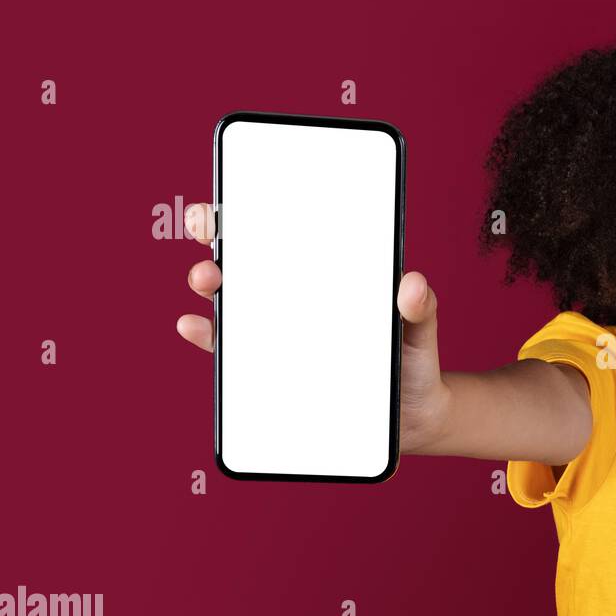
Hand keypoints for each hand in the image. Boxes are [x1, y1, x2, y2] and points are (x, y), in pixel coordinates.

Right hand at [176, 202, 450, 453]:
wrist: (411, 416)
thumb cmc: (413, 362)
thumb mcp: (420, 331)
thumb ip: (420, 309)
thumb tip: (413, 283)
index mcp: (330, 280)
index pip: (289, 238)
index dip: (257, 213)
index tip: (237, 198)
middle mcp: (297, 302)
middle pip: (250, 263)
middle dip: (220, 239)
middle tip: (210, 232)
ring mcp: (281, 334)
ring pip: (233, 302)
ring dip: (210, 284)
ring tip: (206, 278)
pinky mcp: (271, 370)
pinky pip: (231, 350)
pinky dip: (208, 336)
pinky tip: (196, 325)